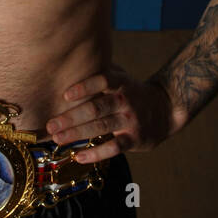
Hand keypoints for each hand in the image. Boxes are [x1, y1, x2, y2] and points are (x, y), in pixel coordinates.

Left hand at [45, 64, 173, 163]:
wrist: (166, 109)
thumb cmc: (133, 92)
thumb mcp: (121, 77)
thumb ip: (100, 70)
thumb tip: (70, 60)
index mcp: (120, 83)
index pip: (102, 81)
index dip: (84, 87)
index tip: (65, 95)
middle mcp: (125, 100)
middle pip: (96, 108)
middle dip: (72, 117)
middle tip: (51, 125)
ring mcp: (130, 120)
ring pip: (101, 127)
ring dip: (77, 134)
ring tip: (58, 138)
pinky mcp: (134, 139)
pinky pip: (114, 148)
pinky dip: (96, 153)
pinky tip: (78, 157)